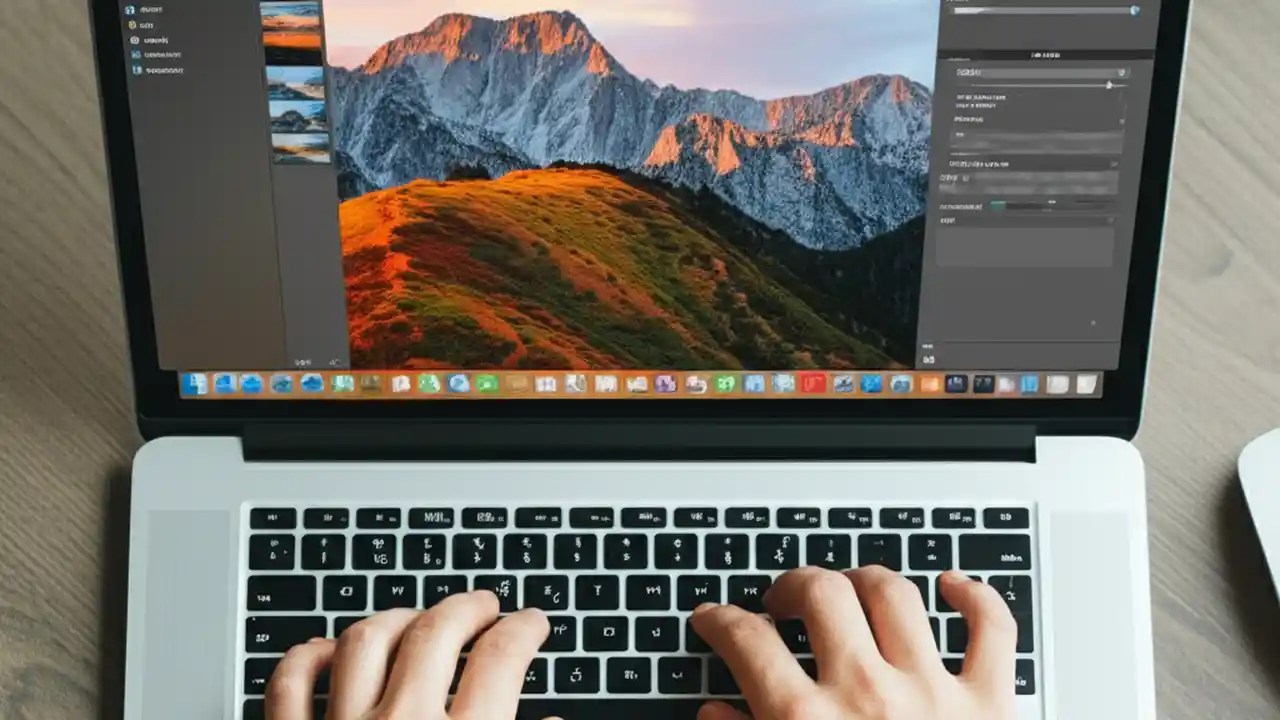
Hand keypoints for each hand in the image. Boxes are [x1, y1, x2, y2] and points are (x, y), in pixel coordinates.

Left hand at [265, 591, 548, 719]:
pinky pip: (287, 687)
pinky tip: (324, 650)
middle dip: (465, 607)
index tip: (531, 622)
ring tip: (414, 619)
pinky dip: (303, 660)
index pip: (502, 659)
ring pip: (365, 643)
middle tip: (482, 604)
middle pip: (436, 633)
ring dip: (394, 621)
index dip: (524, 629)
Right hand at [691, 567, 1015, 719]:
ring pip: (893, 593)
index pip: (745, 640)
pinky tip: (952, 586)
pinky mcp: (991, 703)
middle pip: (818, 595)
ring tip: (848, 589)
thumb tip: (714, 717)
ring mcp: (932, 693)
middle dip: (790, 585)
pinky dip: (976, 596)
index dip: (720, 618)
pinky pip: (991, 627)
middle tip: (781, 600)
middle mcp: (866, 694)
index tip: (716, 617)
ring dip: (862, 579)